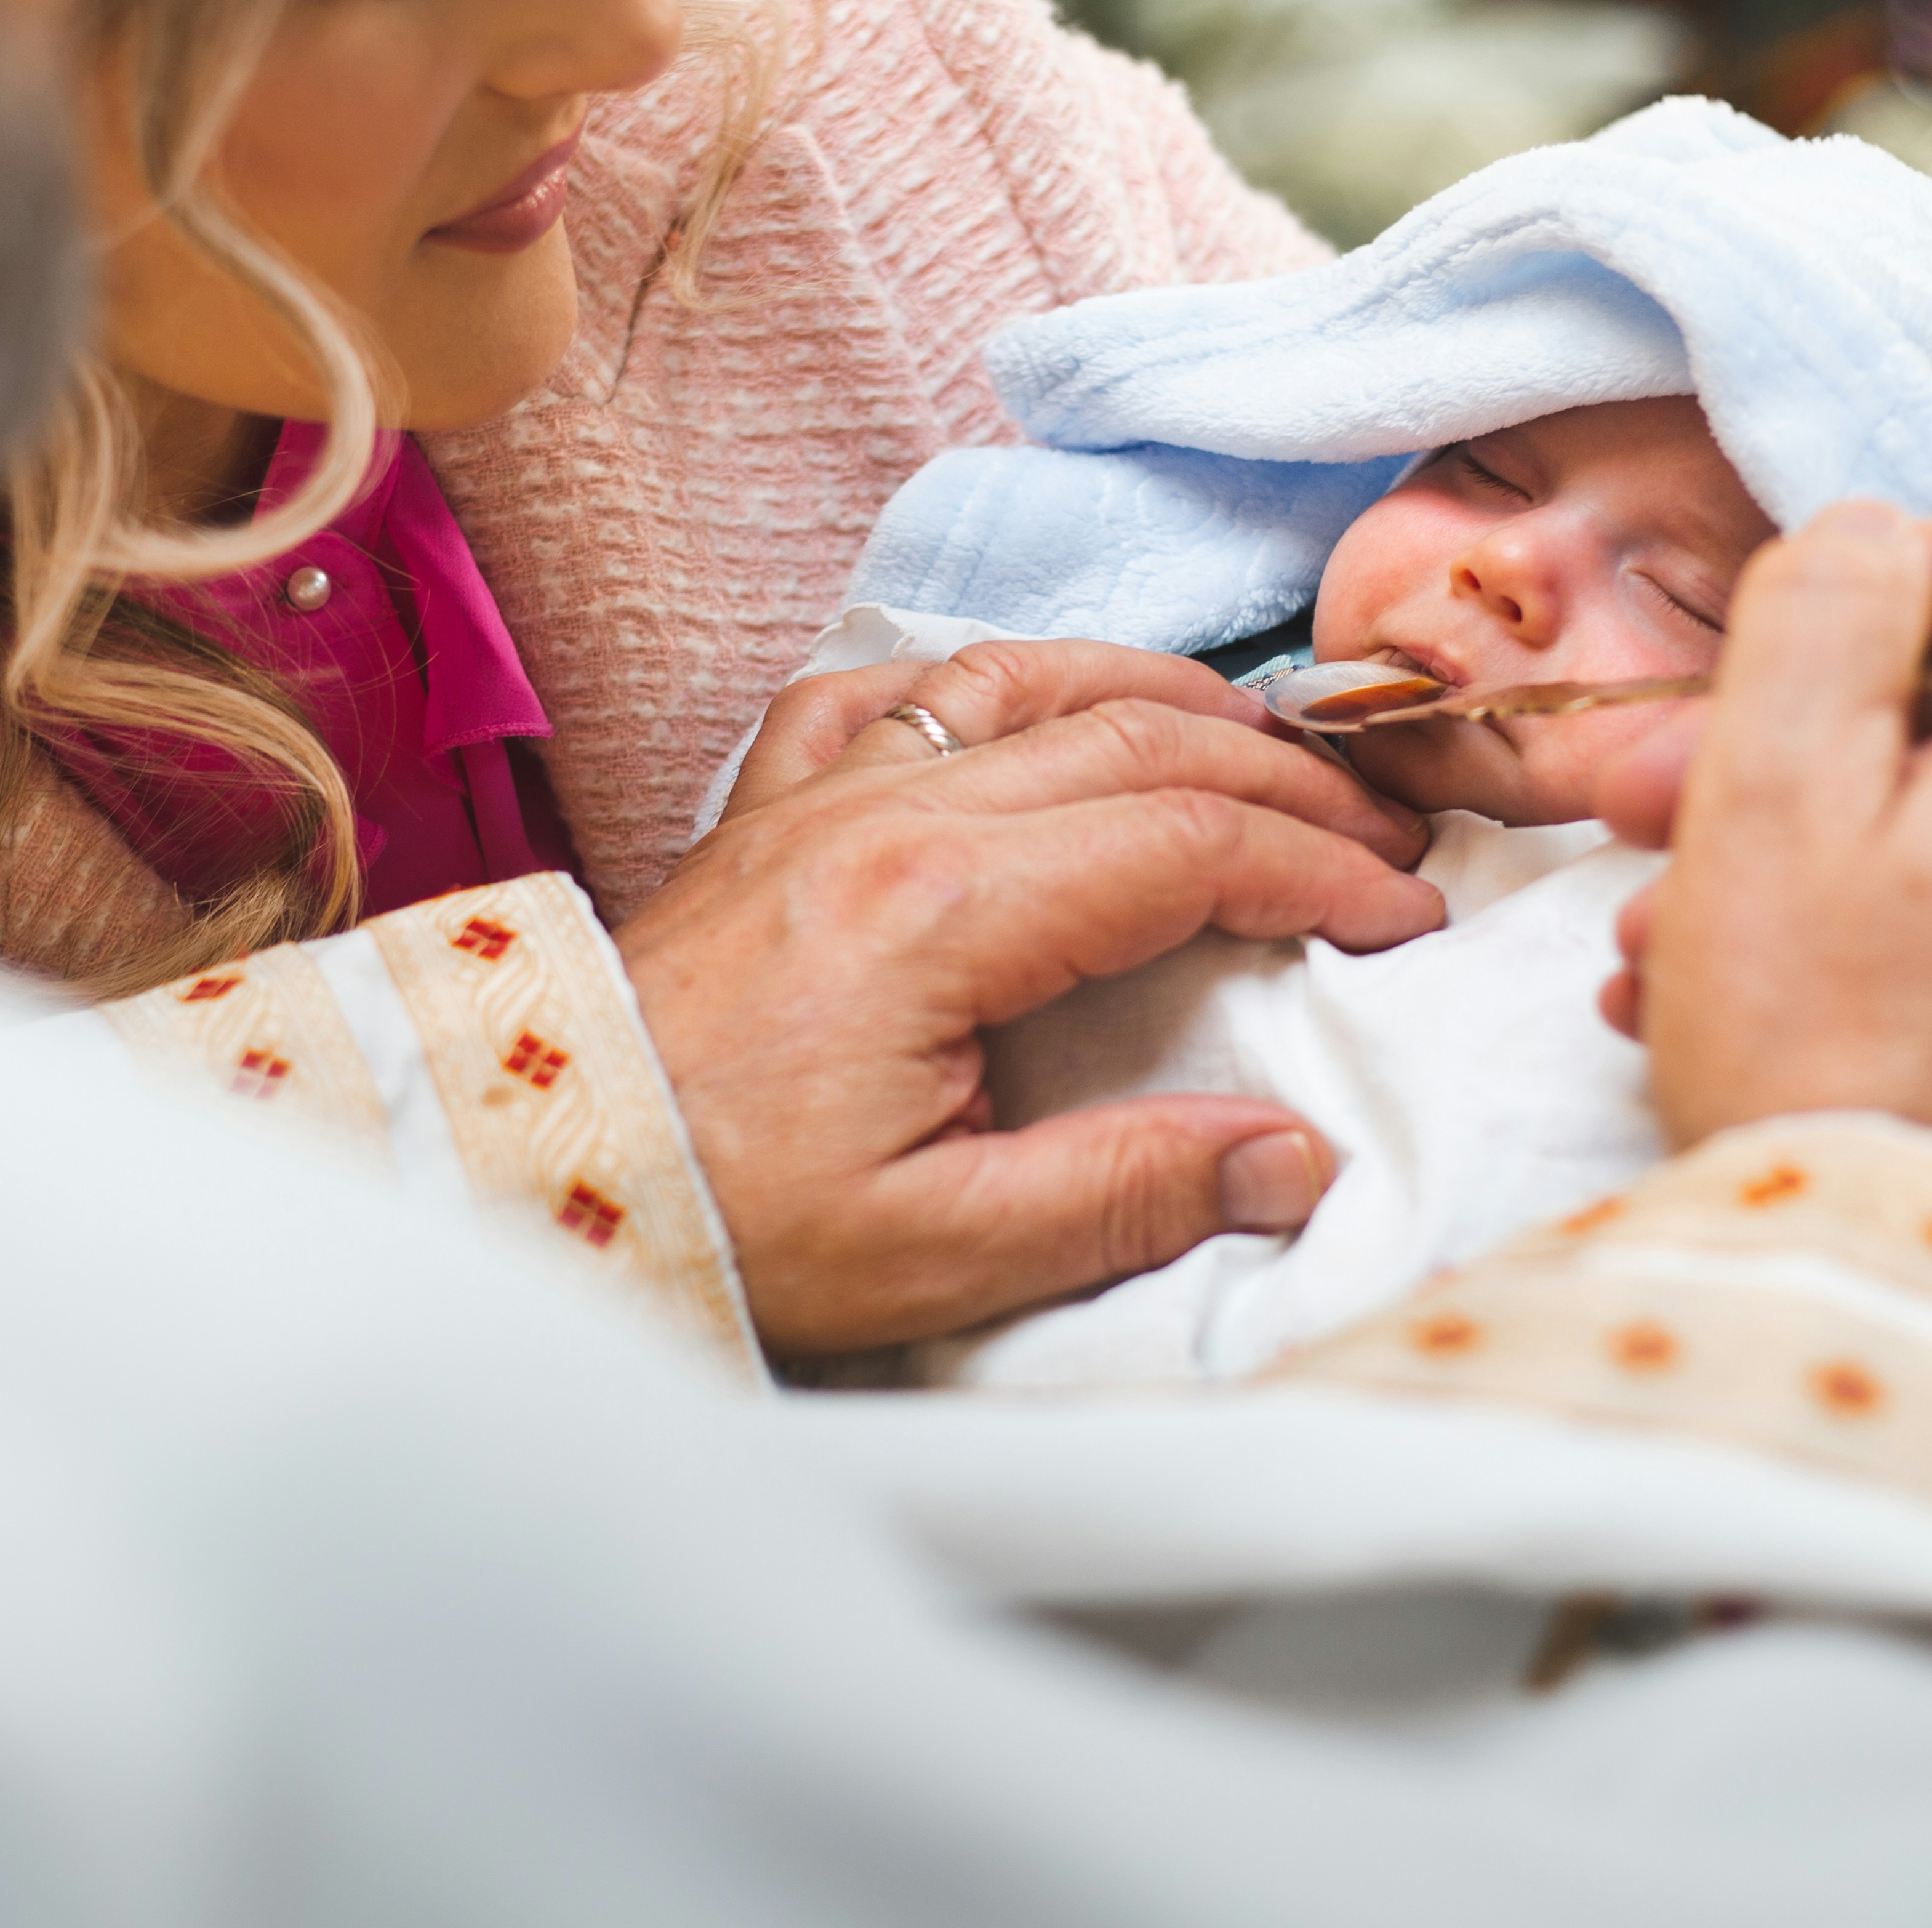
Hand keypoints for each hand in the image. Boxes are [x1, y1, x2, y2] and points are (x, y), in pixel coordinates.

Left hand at [617, 640, 1442, 1355]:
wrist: (532, 1170)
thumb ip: (1124, 1195)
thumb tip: (1289, 1157)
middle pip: (1135, 738)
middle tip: (1375, 831)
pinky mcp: (765, 810)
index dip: (1318, 870)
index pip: (1187, 842)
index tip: (1399, 919)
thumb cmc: (718, 1211)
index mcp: (940, 909)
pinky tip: (1036, 708)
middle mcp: (884, 814)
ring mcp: (817, 794)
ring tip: (1261, 739)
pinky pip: (893, 693)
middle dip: (1282, 777)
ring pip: (1025, 682)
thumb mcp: (935, 1249)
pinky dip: (991, 682)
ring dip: (1162, 696)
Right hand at [1593, 504, 1931, 1233]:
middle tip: (1641, 797)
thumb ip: (1826, 618)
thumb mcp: (1781, 783)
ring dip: (1771, 842)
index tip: (1766, 644)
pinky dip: (1821, 930)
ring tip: (1651, 924)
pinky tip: (1700, 992)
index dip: (1891, 564)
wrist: (1868, 1287)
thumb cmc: (1816, 1030)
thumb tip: (1866, 533)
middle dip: (1785, 728)